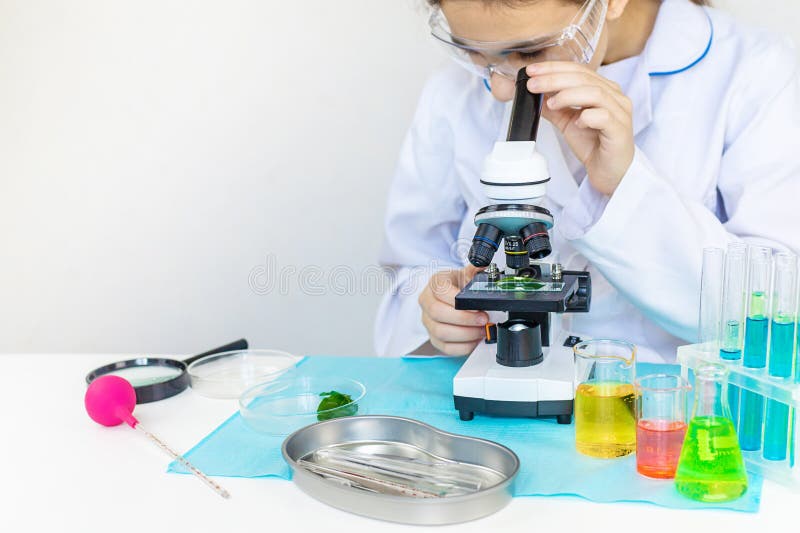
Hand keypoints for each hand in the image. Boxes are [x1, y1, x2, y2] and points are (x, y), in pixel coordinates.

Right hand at [418, 265, 488, 355]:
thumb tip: (484, 263)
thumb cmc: (459, 287)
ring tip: (481, 330)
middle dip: (464, 319)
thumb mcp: (468, 274)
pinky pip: (446, 347)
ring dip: (465, 334)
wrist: (454, 297)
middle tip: (483, 319)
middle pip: (437, 313)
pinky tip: (475, 340)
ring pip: (441, 332)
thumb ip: (476, 269)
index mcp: (435, 284)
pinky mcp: (434, 338)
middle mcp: (427, 302)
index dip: (457, 300)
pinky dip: (463, 346)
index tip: (476, 305)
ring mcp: (428, 322)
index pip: (439, 291)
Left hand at [526, 62, 634, 195]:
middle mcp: (614, 96)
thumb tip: (534, 94)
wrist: (608, 171)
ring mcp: (619, 112)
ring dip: (568, 95)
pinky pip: (604, 116)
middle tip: (533, 85)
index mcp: (603, 89)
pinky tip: (577, 123)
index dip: (554, 68)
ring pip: (594, 93)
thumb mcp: (567, 122)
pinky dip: (587, 116)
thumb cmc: (593, 144)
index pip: (578, 70)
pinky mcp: (620, 130)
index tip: (532, 71)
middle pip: (584, 78)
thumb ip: (554, 107)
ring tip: (551, 103)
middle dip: (554, 79)